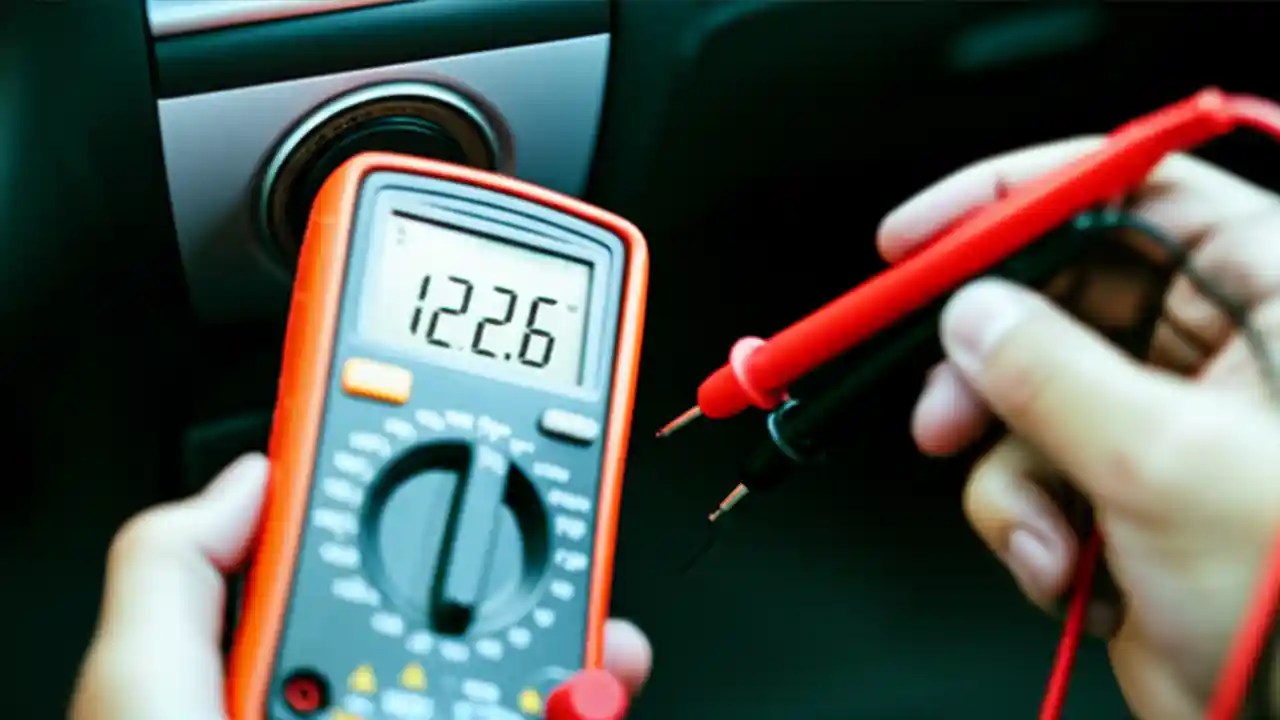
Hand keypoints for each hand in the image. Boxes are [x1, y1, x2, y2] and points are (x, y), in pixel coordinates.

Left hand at [69, 453, 652, 719]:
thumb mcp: (142, 681)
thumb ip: (176, 563)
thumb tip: (254, 473)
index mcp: (290, 659)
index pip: (366, 554)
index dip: (422, 498)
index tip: (486, 458)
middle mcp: (361, 700)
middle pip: (467, 612)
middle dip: (537, 575)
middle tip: (570, 559)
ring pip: (525, 678)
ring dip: (581, 654)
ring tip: (603, 649)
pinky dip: (584, 709)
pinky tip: (591, 700)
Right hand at [878, 138, 1279, 718]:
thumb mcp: (1162, 462)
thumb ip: (1047, 371)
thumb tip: (971, 317)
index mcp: (1270, 293)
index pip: (1129, 187)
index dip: (1013, 197)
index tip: (919, 233)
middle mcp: (1222, 344)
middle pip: (1061, 293)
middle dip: (987, 358)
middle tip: (938, 399)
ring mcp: (1168, 420)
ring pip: (1030, 394)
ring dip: (1009, 470)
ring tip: (1042, 532)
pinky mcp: (1127, 488)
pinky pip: (1034, 469)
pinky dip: (1029, 522)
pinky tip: (1066, 569)